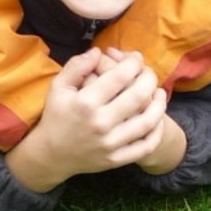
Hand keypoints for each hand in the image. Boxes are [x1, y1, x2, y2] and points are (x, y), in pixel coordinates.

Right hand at [6, 48, 167, 190]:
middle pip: (138, 95)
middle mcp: (100, 123)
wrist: (51, 155)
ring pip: (147, 121)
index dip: (133, 62)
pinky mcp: (116, 159)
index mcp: (85, 102)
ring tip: (159, 92)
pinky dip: (156, 131)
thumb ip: (76, 66)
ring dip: (159, 103)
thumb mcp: (58, 87)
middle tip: (148, 72)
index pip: (120, 76)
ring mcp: (110, 144)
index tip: (136, 58)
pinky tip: (157, 118)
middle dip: (149, 78)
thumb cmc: (56, 116)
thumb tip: (98, 51)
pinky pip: (146, 146)